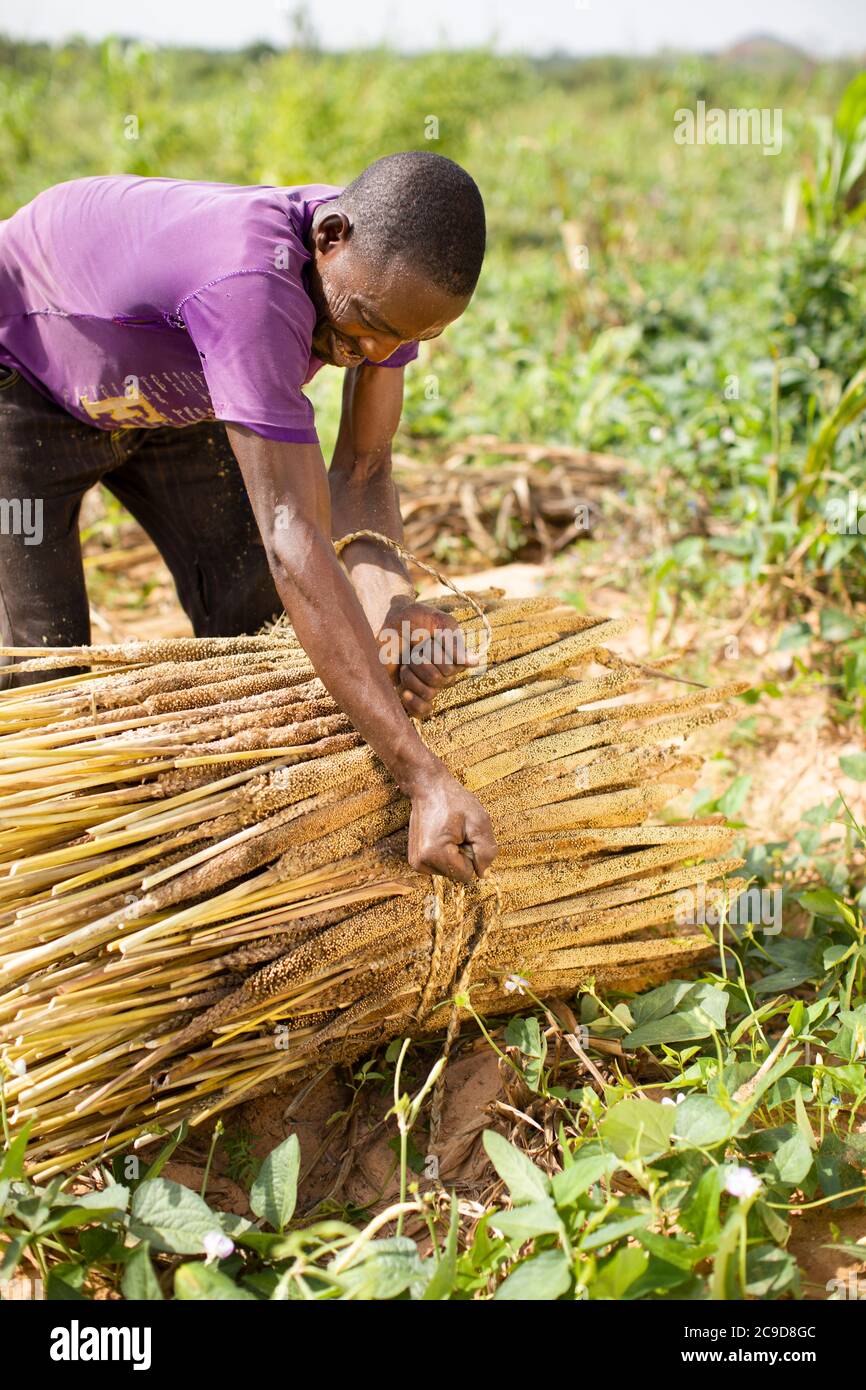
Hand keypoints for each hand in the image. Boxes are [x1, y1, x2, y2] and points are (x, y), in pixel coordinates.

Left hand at [378, 598, 478, 718]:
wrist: (386, 624)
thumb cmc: (414, 619)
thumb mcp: (438, 621)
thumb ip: (453, 641)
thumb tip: (474, 662)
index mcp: (455, 657)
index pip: (454, 667)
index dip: (438, 655)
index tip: (429, 640)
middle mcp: (444, 673)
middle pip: (441, 680)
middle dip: (422, 662)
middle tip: (413, 650)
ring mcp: (428, 684)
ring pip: (430, 693)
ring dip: (412, 676)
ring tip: (404, 665)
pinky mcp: (412, 692)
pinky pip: (423, 710)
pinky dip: (414, 703)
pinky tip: (404, 692)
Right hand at [407, 766, 497, 884]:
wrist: (429, 788)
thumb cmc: (454, 801)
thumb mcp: (479, 821)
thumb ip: (486, 851)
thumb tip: (483, 874)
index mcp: (435, 854)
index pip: (466, 875)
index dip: (472, 855)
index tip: (465, 835)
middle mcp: (421, 863)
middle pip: (457, 875)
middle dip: (463, 856)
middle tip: (458, 833)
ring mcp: (416, 863)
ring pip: (449, 872)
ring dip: (455, 855)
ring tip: (450, 833)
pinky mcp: (416, 861)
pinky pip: (441, 868)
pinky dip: (446, 855)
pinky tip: (442, 837)